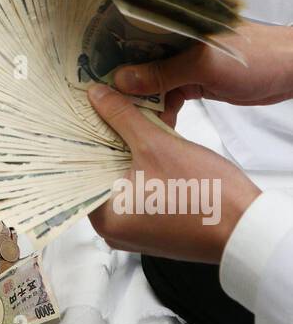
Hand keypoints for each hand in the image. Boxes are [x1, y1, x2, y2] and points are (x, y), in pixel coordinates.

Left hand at [86, 83, 258, 261]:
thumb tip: (96, 95)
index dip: (79, 132)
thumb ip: (122, 117)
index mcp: (104, 216)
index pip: (77, 167)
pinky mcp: (154, 221)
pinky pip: (139, 184)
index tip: (77, 105)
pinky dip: (143, 160)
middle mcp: (113, 227)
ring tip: (127, 108)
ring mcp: (135, 226)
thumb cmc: (201, 193)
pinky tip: (150, 130)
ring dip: (128, 144)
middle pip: (99, 169)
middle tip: (102, 100)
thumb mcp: (157, 145)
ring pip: (121, 174)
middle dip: (106, 134)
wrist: (245, 228)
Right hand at [109, 21, 292, 108]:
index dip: (107, 49)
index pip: (131, 31)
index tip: (83, 71)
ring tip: (121, 120)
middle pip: (136, 60)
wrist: (290, 70)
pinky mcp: (194, 82)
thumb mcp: (204, 65)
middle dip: (119, 80)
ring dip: (140, 101)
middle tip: (96, 103)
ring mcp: (184, 63)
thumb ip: (163, 72)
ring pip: (151, 82)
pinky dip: (161, 111)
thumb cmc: (254, 56)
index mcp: (174, 24)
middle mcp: (174, 41)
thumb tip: (121, 81)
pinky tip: (153, 126)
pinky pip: (168, 96)